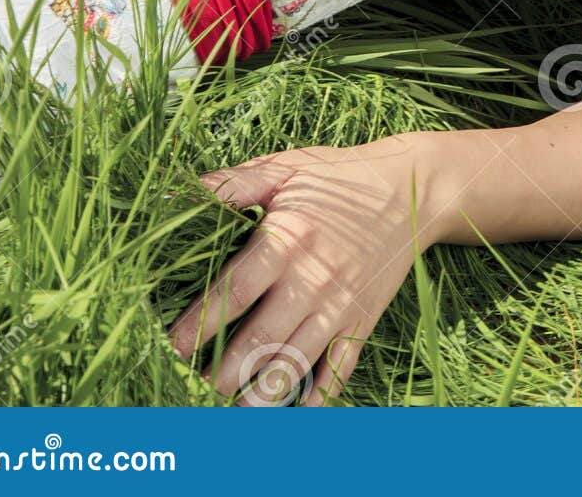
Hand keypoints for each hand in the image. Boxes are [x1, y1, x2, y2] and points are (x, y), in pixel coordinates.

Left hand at [166, 133, 440, 406]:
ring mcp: (340, 306)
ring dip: (262, 393)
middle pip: (261, 339)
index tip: (171, 346)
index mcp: (287, 240)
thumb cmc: (338, 176)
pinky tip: (294, 413)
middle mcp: (313, 280)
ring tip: (231, 411)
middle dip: (223, 371)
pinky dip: (318, 397)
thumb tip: (174, 194)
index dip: (201, 322)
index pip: (235, 291)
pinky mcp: (363, 320)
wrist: (410, 188)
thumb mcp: (284, 167)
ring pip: (296, 362)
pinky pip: (340, 370)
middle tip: (191, 389)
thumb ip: (230, 185)